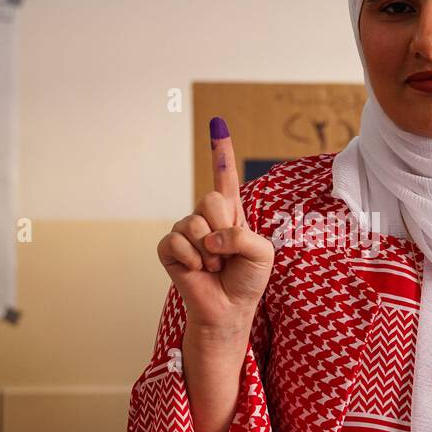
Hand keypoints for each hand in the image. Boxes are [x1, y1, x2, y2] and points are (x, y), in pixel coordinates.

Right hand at [157, 117, 274, 334]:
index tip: (217, 121)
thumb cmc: (247, 280)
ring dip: (209, 251)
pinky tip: (197, 270)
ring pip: (193, 222)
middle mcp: (206, 218)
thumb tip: (208, 235)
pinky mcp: (169, 249)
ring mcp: (185, 232)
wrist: (229, 309)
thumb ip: (242, 236)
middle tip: (226, 254)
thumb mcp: (262, 253)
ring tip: (214, 266)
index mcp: (231, 214)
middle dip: (225, 228)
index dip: (220, 151)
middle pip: (212, 199)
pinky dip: (192, 259)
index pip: (224, 177)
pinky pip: (177, 242)